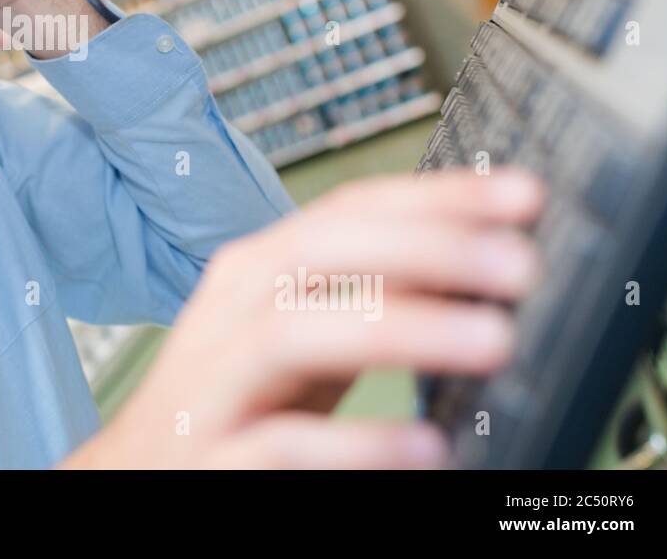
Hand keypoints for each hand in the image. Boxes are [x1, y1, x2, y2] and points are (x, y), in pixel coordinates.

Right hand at [60, 168, 545, 468]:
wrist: (143, 471)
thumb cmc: (242, 396)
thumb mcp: (311, 334)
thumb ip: (377, 292)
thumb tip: (482, 253)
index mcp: (259, 270)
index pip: (348, 210)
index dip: (435, 196)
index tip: (523, 196)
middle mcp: (230, 311)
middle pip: (319, 253)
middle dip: (425, 246)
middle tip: (520, 263)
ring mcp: (213, 382)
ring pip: (293, 331)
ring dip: (399, 328)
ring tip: (494, 341)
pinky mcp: (209, 456)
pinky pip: (279, 442)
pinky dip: (353, 442)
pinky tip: (425, 446)